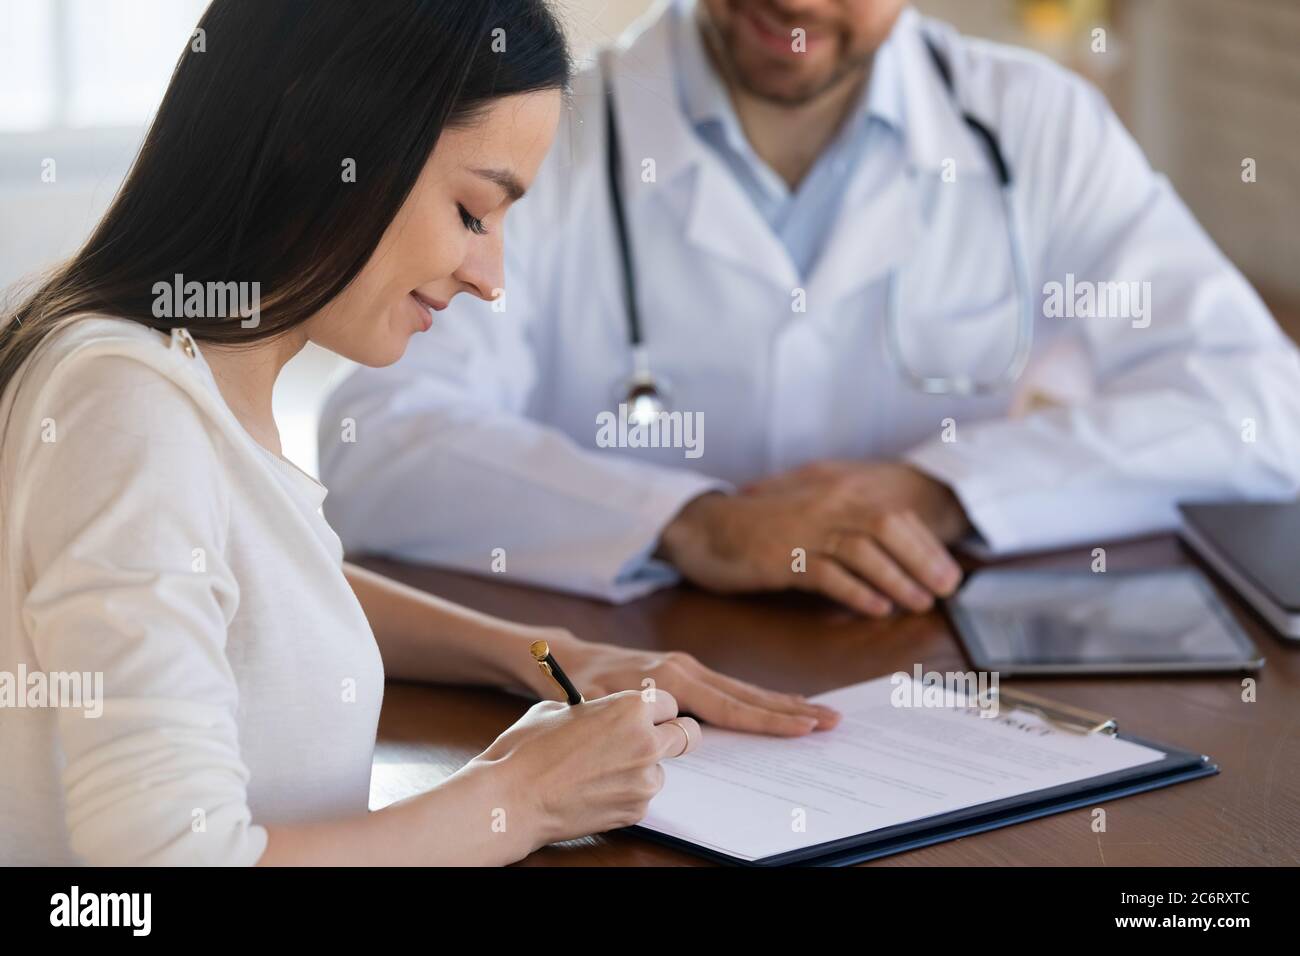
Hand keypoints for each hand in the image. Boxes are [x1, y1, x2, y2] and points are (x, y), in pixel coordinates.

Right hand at [468, 688, 698, 853]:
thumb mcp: (559, 709)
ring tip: (601, 770)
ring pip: (661, 769)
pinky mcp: (636, 811)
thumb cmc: (528, 748)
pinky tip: (594, 790)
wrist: (512, 797)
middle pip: (687, 735)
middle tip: (651, 739)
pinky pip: (641, 795)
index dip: (655, 710)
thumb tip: (602, 711)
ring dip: (643, 768)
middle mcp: (647, 743)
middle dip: (672, 735)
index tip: (646, 716)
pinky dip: (626, 793)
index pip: (670, 703)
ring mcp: (644, 781)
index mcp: (631, 708)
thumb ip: (595, 708)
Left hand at [533, 628, 839, 735]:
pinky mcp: (683, 670)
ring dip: (781, 702)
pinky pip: (728, 687)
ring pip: (743, 689)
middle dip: (792, 708)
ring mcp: (686, 666)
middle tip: (832, 719)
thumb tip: (675, 727)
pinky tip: (777, 705)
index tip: (804, 726)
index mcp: (670, 679)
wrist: (565, 658)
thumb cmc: (577, 685)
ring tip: (818, 712)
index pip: (730, 706)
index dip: (769, 719)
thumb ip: (639, 714)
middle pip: (748, 694)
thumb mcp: (600, 705)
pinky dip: (757, 697)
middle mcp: (684, 668)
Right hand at [657, 461, 967, 616]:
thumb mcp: (810, 515)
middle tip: (946, 589)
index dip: (926, 544)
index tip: (948, 572)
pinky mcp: (784, 556)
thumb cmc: (761, 527)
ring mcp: (805, 528)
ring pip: (863, 550)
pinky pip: (829, 573)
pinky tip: (877, 608)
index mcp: (836, 490)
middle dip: (922, 559)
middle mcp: (825, 503)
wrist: (706, 528)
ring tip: (919, 603)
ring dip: (897, 578)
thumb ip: (845, 525)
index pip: (894, 515)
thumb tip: (889, 551)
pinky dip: (858, 591)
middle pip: (887, 527)